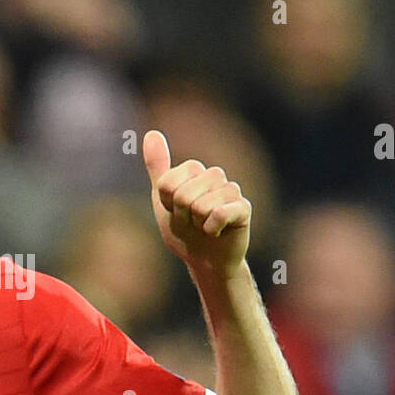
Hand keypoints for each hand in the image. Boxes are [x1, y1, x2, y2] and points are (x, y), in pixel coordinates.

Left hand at [141, 129, 250, 277]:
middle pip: (183, 195)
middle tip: (192, 222)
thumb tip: (151, 133)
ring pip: (201, 205)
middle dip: (182, 216)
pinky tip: (217, 232)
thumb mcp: (163, 200)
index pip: (167, 183)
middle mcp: (214, 175)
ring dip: (197, 224)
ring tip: (204, 227)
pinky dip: (212, 229)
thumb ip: (158, 167)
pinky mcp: (243, 208)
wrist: (205, 260)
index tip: (175, 211)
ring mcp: (231, 190)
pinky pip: (220, 214)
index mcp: (194, 170)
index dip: (167, 204)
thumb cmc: (184, 230)